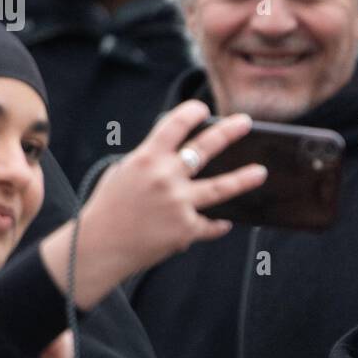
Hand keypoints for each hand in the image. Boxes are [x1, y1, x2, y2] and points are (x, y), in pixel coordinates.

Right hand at [39, 100, 267, 308]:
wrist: (97, 248)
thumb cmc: (107, 208)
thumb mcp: (123, 172)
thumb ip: (149, 159)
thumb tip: (174, 148)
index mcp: (146, 158)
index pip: (175, 125)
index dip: (192, 112)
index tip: (203, 108)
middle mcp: (166, 178)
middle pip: (205, 148)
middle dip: (229, 132)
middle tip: (245, 122)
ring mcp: (178, 204)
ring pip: (221, 188)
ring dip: (243, 178)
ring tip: (261, 172)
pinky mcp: (186, 230)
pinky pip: (209, 224)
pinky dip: (215, 224)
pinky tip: (223, 222)